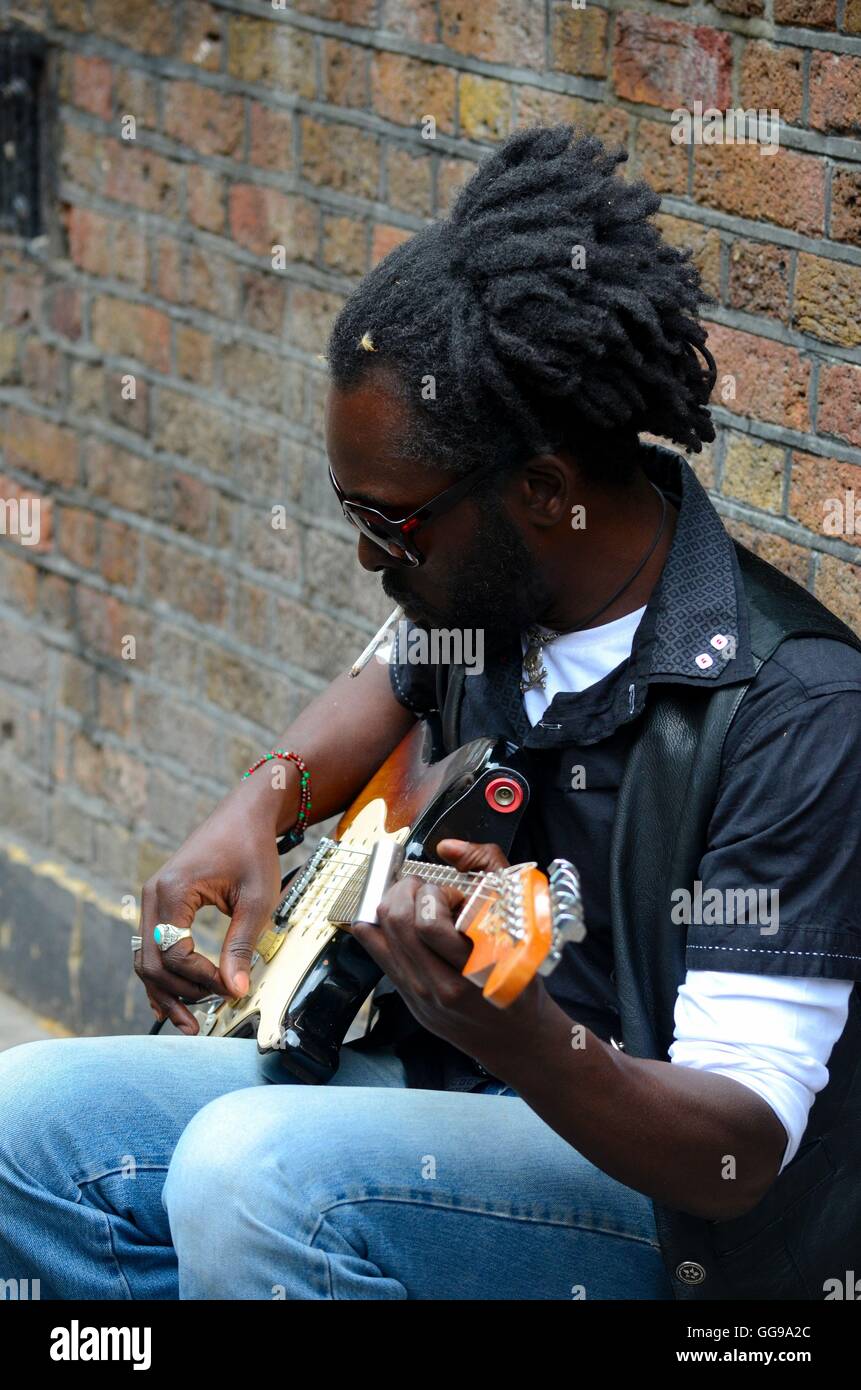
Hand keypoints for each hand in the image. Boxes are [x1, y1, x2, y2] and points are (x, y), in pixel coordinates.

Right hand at [134, 783, 285, 1033]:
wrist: (245, 814)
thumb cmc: (252, 849)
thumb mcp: (256, 898)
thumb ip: (242, 945)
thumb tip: (234, 990)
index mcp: (172, 891)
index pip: (174, 953)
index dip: (201, 979)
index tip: (231, 988)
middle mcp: (153, 895)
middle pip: (151, 962)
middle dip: (178, 993)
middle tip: (207, 1015)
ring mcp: (153, 900)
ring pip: (147, 959)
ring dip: (167, 991)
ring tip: (190, 1020)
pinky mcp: (161, 904)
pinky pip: (153, 947)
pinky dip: (164, 975)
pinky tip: (178, 1001)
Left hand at [350, 838, 547, 1073]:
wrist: (518, 1041)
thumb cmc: (522, 981)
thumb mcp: (523, 929)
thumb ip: (492, 877)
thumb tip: (448, 847)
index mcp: (475, 969)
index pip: (429, 922)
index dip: (435, 895)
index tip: (452, 893)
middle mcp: (441, 986)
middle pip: (398, 921)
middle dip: (408, 889)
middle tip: (427, 888)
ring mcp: (419, 995)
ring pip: (381, 932)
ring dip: (393, 902)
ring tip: (414, 900)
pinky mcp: (408, 999)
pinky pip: (375, 952)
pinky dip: (376, 924)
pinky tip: (391, 915)